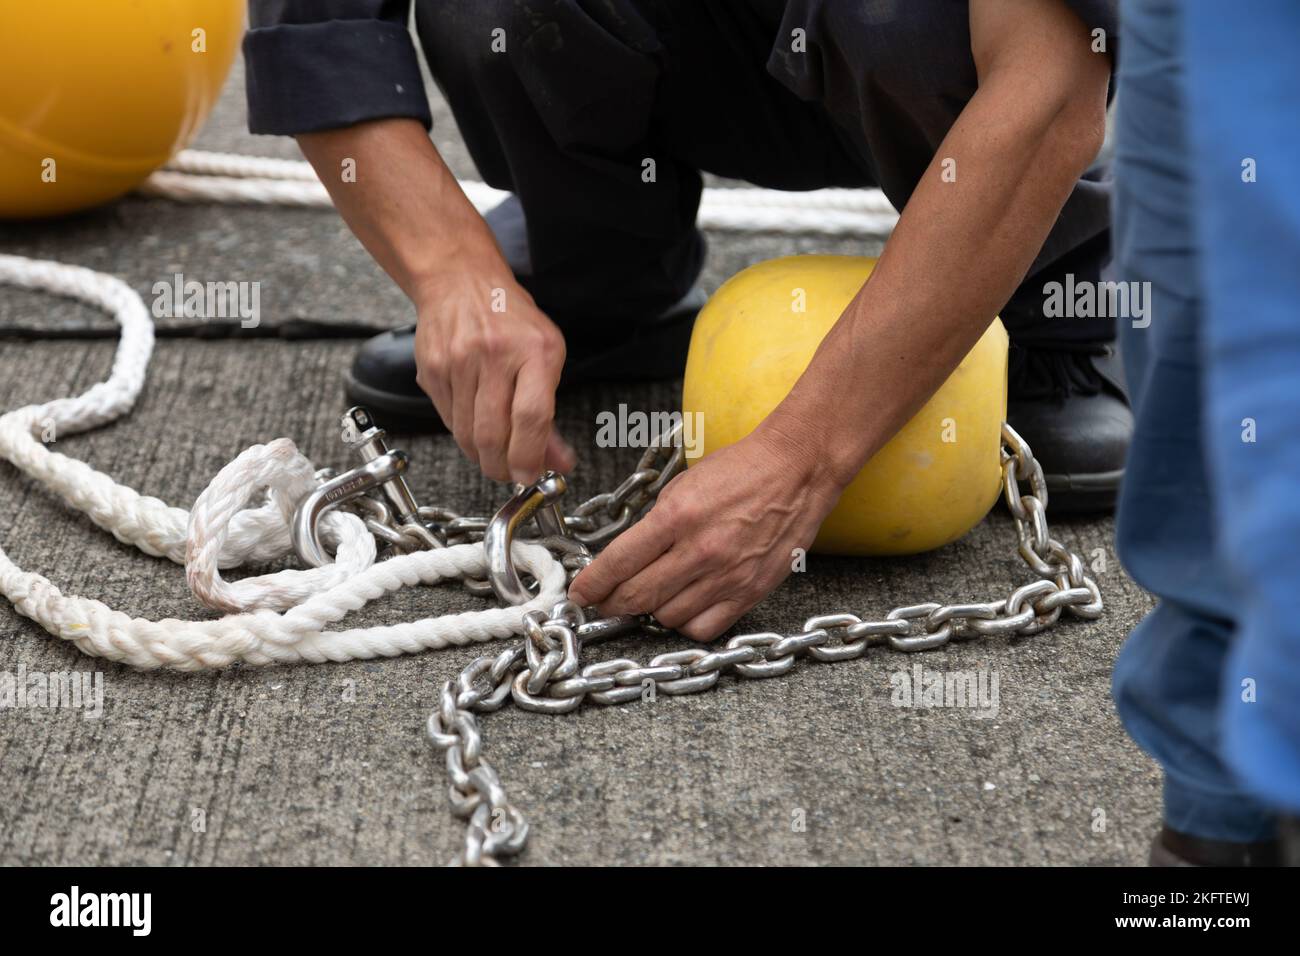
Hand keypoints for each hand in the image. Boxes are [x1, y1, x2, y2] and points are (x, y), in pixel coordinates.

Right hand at [413, 259, 575, 482]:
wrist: (460, 280)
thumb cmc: (510, 319)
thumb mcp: (545, 357)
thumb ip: (550, 414)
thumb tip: (558, 462)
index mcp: (535, 351)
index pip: (531, 416)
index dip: (528, 455)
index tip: (529, 475)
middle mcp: (495, 355)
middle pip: (493, 433)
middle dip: (501, 467)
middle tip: (510, 473)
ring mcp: (459, 362)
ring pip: (467, 434)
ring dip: (481, 455)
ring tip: (494, 453)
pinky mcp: (432, 371)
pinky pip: (448, 421)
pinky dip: (463, 433)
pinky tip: (474, 423)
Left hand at [568, 427, 844, 640]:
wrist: (796, 471)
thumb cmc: (740, 471)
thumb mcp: (682, 485)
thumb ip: (653, 524)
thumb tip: (625, 557)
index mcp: (677, 516)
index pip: (618, 563)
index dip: (592, 585)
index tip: (580, 593)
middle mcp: (700, 550)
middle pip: (637, 597)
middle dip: (611, 603)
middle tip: (603, 602)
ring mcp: (727, 576)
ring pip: (667, 618)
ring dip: (651, 611)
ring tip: (650, 597)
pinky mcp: (750, 592)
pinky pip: (704, 628)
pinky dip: (686, 623)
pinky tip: (683, 606)